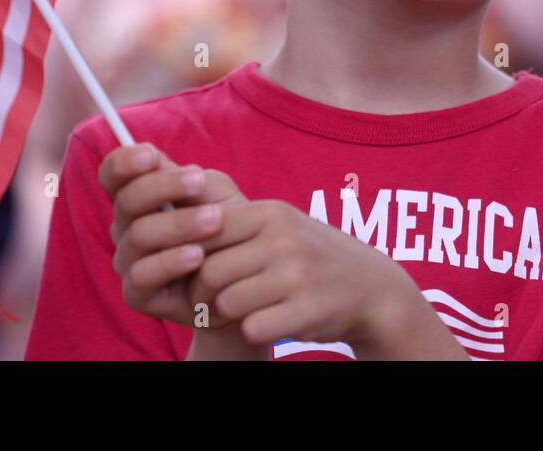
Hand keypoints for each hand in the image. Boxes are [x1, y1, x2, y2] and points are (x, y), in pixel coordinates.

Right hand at [98, 142, 246, 327]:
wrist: (247, 271)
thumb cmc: (228, 223)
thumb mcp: (215, 192)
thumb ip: (189, 176)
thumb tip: (158, 162)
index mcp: (138, 196)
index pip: (112, 175)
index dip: (123, 163)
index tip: (151, 155)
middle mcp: (126, 227)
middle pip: (126, 200)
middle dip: (164, 187)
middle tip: (199, 182)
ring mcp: (129, 261)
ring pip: (139, 236)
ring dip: (178, 224)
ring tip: (214, 221)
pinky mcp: (137, 294)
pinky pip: (142, 275)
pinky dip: (171, 262)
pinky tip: (198, 255)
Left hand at [190, 199, 432, 354]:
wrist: (371, 288)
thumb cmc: (309, 256)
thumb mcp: (279, 225)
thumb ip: (232, 224)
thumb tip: (172, 222)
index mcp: (271, 212)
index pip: (203, 231)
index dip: (193, 257)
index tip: (199, 272)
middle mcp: (284, 239)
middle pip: (209, 272)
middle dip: (206, 294)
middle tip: (215, 302)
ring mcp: (297, 275)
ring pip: (228, 303)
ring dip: (230, 314)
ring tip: (245, 310)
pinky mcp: (307, 311)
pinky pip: (253, 328)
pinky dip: (255, 330)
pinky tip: (270, 321)